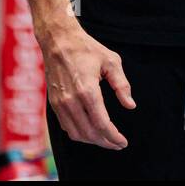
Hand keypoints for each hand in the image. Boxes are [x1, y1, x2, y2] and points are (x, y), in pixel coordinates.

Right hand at [41, 24, 134, 149]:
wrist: (58, 41)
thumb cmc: (86, 49)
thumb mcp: (111, 61)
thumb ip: (122, 85)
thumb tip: (130, 105)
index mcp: (87, 91)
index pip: (102, 124)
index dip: (113, 137)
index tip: (123, 142)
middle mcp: (71, 101)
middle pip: (89, 133)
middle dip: (105, 142)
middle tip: (118, 144)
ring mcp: (60, 103)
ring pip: (76, 133)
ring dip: (92, 140)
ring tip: (106, 140)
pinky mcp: (53, 103)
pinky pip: (66, 126)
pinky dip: (79, 134)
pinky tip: (90, 131)